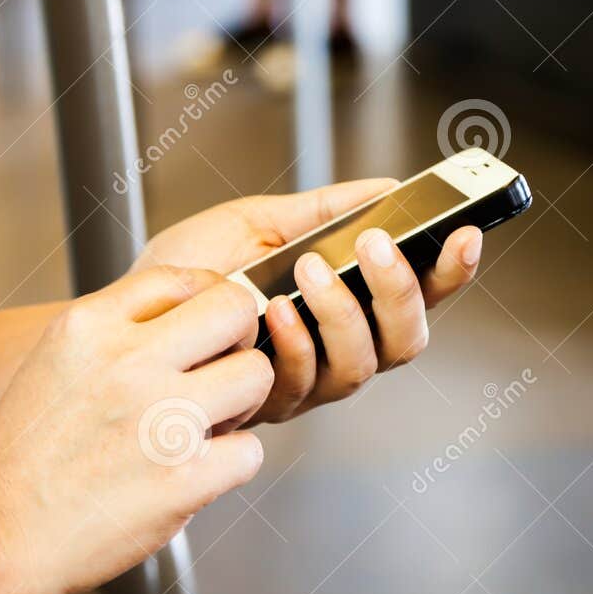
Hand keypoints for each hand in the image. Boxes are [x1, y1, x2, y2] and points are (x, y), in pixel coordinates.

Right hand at [0, 267, 271, 593]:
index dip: (209, 299)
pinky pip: (251, 450)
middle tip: (223, 372)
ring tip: (207, 425)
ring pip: (257, 375)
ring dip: (242, 402)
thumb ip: (116, 332)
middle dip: (239, 340)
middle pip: (235, 309)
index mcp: (89, 326)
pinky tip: (194, 473)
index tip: (208, 330)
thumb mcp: (55, 362)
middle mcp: (126, 362)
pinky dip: (231, 465)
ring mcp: (160, 419)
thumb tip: (190, 313)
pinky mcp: (184, 478)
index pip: (184, 276)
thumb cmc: (26, 456)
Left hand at [133, 179, 483, 422]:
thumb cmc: (191, 268)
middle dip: (399, 291)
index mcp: (351, 302)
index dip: (451, 270)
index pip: (422, 293)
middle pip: (405, 340)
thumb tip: (388, 187)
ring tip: (313, 268)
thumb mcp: (260, 222)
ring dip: (343, 314)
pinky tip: (277, 310)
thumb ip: (325, 210)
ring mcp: (307, 382)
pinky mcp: (267, 406)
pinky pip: (300, 385)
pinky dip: (295, 344)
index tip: (465, 233)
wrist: (127, 313)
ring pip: (359, 367)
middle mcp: (339, 349)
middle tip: (379, 245)